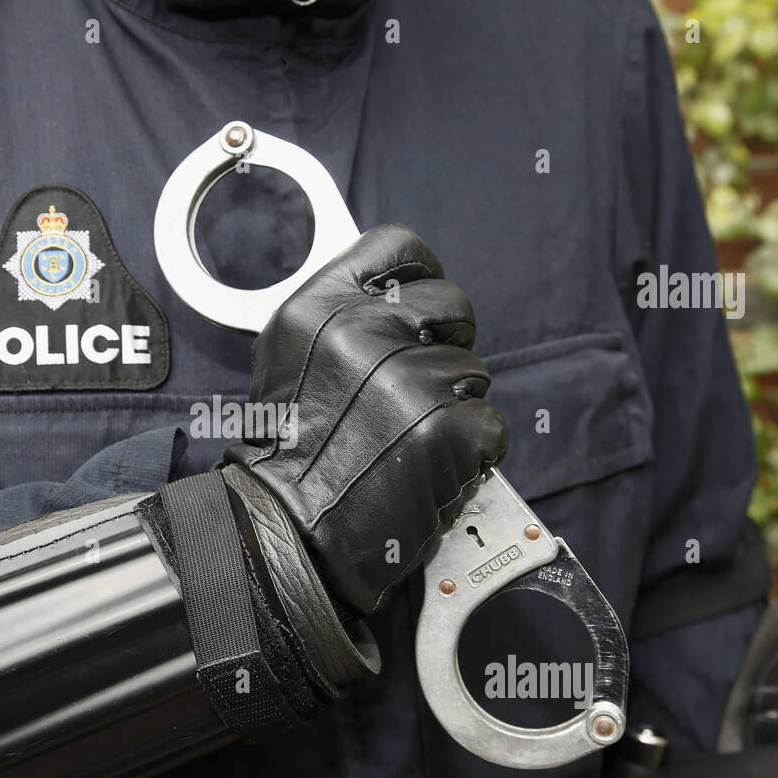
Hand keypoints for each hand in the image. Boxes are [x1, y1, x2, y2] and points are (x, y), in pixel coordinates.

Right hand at [226, 224, 507, 615]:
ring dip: (453, 407)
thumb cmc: (287, 449)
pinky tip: (430, 467)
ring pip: (473, 371)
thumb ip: (341, 313)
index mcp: (322, 305)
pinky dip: (470, 451)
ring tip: (407, 441)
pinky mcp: (446, 432)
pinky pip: (490, 423)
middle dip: (446, 347)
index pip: (401, 249)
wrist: (287, 528)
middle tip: (416, 391)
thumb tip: (400, 292)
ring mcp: (409, 383)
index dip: (422, 278)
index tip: (422, 310)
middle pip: (452, 306)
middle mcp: (365, 333)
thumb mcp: (289, 353)